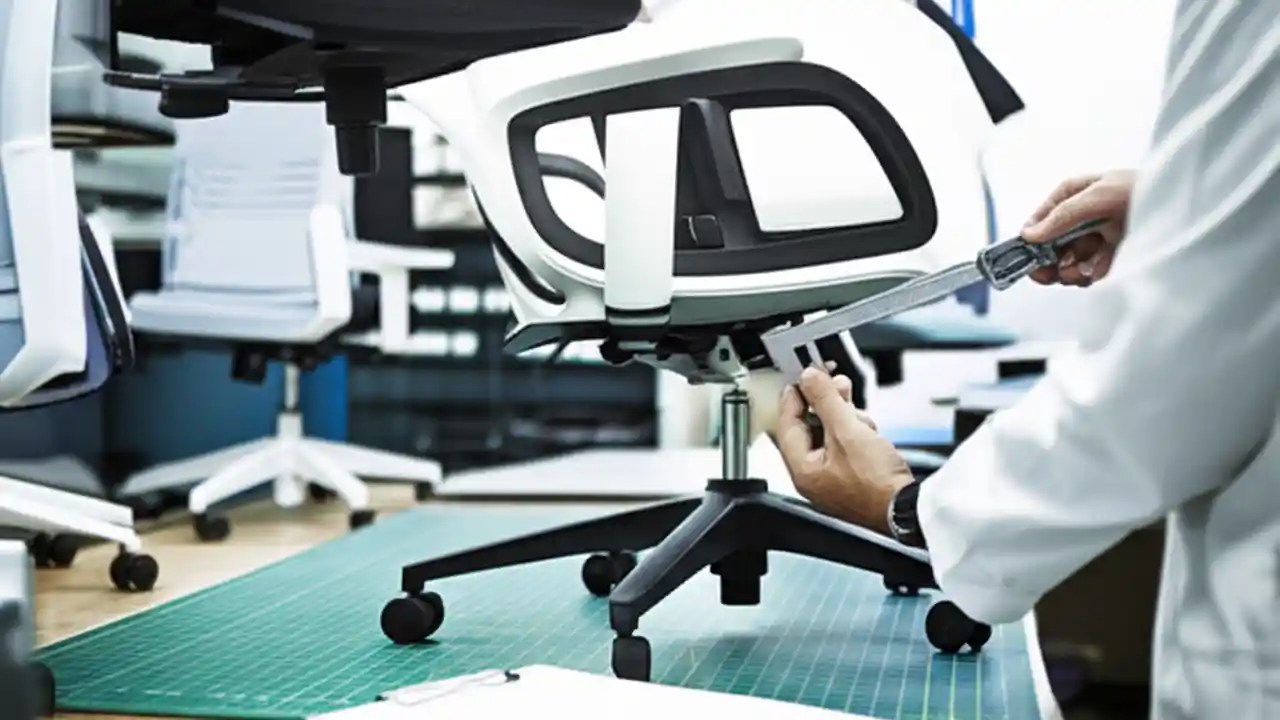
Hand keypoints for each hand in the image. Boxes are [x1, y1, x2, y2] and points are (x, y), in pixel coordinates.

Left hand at [772, 368, 913, 534]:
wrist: (909, 510)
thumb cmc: (877, 485)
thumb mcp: (848, 431)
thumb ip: (825, 401)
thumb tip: (808, 378)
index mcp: (803, 468)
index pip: (787, 423)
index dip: (794, 396)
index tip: (803, 377)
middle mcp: (814, 475)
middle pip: (810, 426)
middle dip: (826, 403)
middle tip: (835, 384)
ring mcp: (833, 477)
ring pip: (830, 433)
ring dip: (845, 417)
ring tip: (860, 417)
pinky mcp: (852, 475)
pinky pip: (846, 445)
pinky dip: (856, 432)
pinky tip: (869, 431)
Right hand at [1021, 169, 1135, 286]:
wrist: (1186, 206)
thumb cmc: (1144, 189)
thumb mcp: (1098, 196)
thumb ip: (1062, 216)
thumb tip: (1029, 234)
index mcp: (1072, 196)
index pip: (1038, 221)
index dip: (1030, 241)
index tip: (1028, 259)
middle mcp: (1080, 217)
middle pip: (1048, 247)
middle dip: (1049, 262)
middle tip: (1052, 274)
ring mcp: (1095, 237)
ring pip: (1066, 262)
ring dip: (1068, 271)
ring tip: (1079, 273)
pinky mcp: (1111, 256)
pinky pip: (1088, 272)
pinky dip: (1091, 275)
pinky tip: (1102, 269)